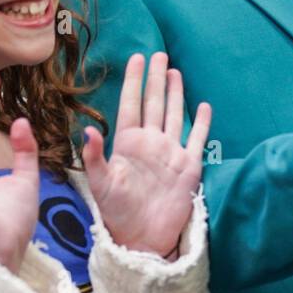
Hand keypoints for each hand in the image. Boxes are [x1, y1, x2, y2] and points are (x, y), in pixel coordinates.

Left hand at [81, 53, 211, 258]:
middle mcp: (150, 144)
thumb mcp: (101, 184)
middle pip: (154, 104)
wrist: (144, 238)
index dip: (134, 81)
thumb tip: (88, 130)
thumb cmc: (117, 213)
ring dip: (175, 94)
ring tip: (175, 72)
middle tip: (159, 54)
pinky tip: (203, 105)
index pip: (132, 104)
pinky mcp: (188, 166)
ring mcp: (170, 153)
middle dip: (156, 79)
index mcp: (128, 144)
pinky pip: (197, 138)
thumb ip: (95, 157)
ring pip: (174, 115)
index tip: (136, 58)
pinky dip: (202, 121)